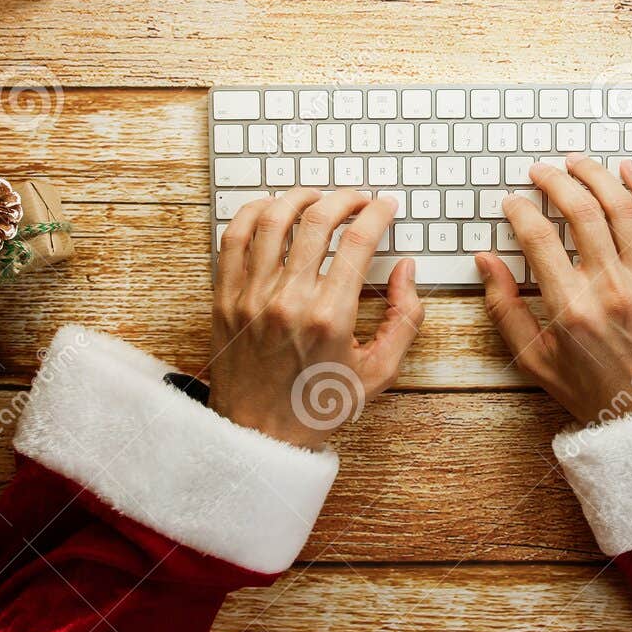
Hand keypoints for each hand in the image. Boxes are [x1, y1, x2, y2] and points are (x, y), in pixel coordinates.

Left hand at [210, 188, 423, 447]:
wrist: (258, 435)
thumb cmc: (318, 405)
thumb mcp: (380, 373)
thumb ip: (405, 319)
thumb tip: (407, 271)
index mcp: (330, 318)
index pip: (358, 242)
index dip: (377, 213)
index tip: (385, 206)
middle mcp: (288, 301)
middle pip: (317, 220)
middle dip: (344, 198)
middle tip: (357, 198)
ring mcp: (251, 296)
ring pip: (272, 219)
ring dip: (298, 197)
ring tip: (316, 197)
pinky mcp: (224, 298)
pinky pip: (233, 238)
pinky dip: (253, 212)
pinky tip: (271, 209)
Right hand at [477, 156, 631, 425]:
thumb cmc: (594, 392)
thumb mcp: (535, 361)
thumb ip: (505, 309)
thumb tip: (485, 262)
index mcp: (571, 308)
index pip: (538, 237)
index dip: (520, 210)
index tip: (512, 202)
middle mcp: (610, 288)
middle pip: (580, 211)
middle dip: (555, 180)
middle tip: (540, 171)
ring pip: (621, 207)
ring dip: (596, 174)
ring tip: (577, 162)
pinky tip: (629, 171)